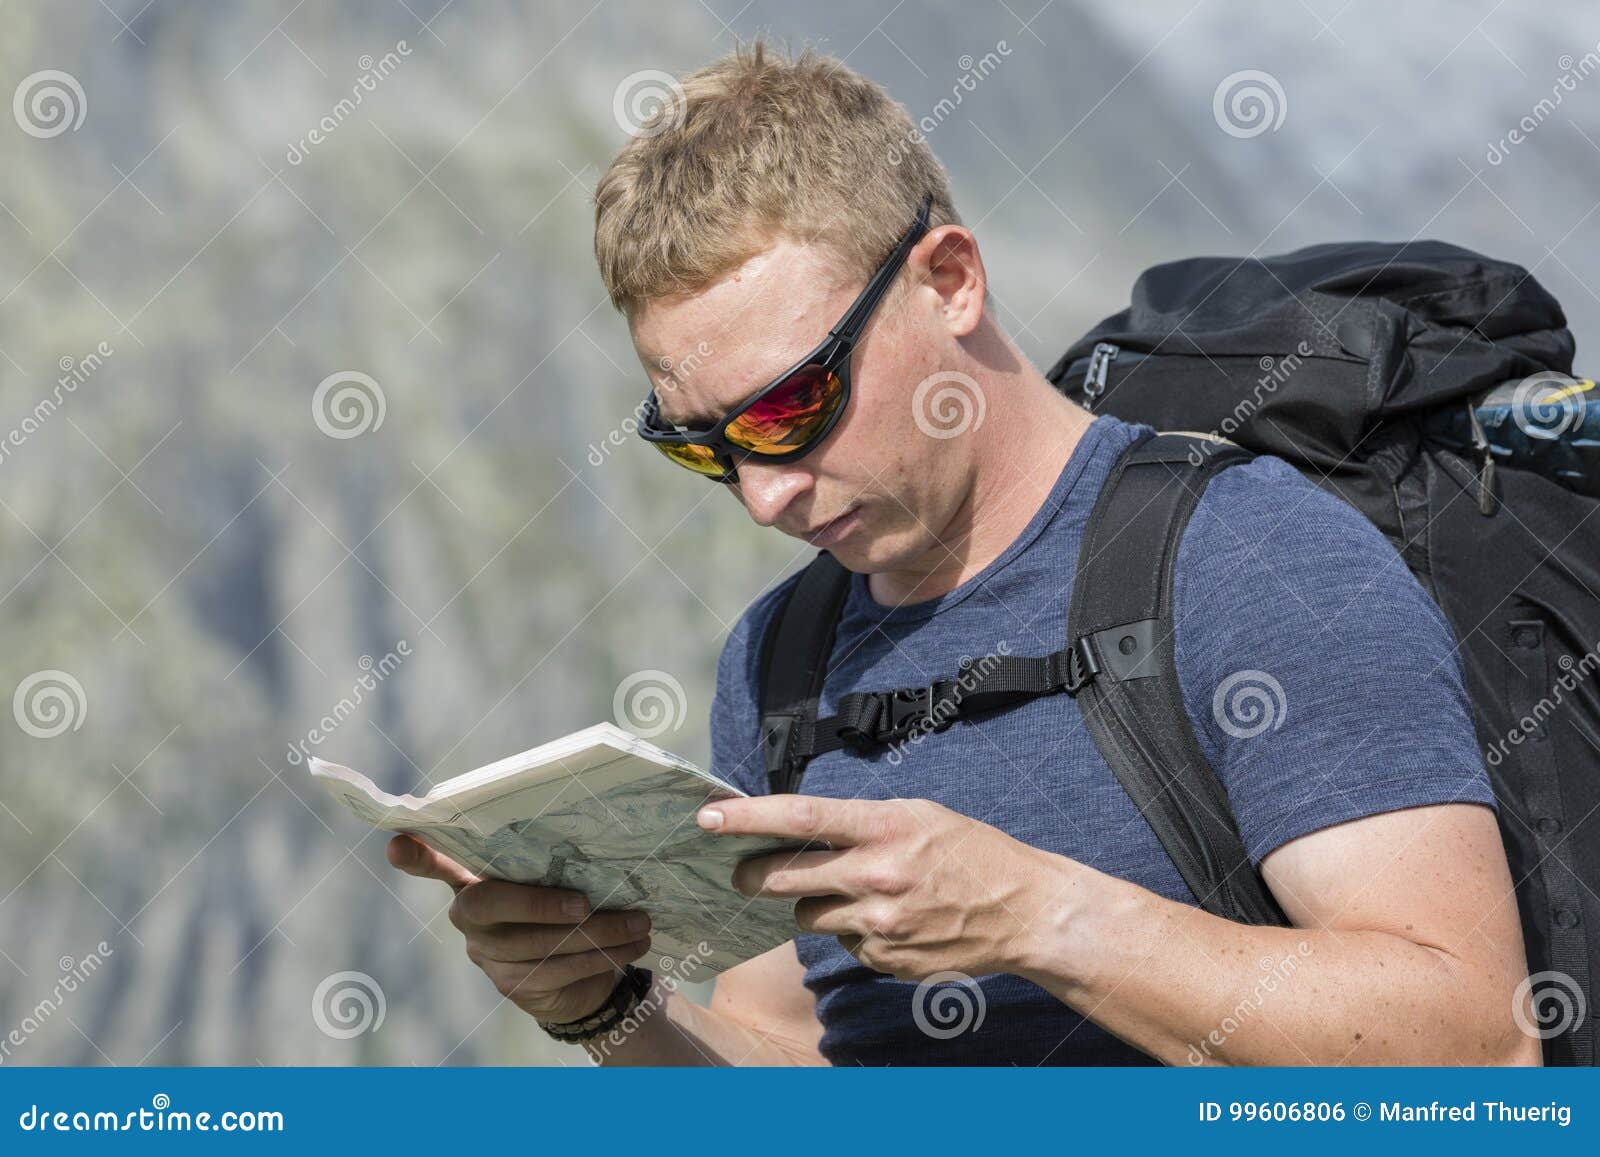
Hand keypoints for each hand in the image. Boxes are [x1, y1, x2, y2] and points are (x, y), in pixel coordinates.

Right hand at [386, 834, 652, 1023]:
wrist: (577, 970)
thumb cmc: (565, 900)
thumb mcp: (557, 873)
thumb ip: (553, 855)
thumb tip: (591, 818)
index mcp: (474, 878)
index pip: (436, 862)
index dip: (417, 855)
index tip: (397, 841)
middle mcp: (470, 916)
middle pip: (494, 907)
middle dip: (543, 906)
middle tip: (586, 904)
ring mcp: (489, 955)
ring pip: (539, 944)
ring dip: (598, 934)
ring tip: (639, 923)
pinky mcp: (515, 986)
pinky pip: (560, 972)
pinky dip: (603, 958)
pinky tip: (633, 945)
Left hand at [700, 796, 1069, 981]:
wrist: (1024, 911)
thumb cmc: (970, 853)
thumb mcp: (918, 815)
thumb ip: (859, 822)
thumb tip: (799, 830)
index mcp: (885, 827)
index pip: (800, 817)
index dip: (746, 817)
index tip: (707, 816)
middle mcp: (877, 876)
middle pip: (784, 877)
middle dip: (752, 875)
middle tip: (740, 873)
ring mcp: (879, 925)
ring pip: (806, 915)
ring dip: (812, 903)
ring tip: (852, 893)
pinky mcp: (884, 960)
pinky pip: (842, 944)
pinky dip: (851, 933)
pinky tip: (889, 921)